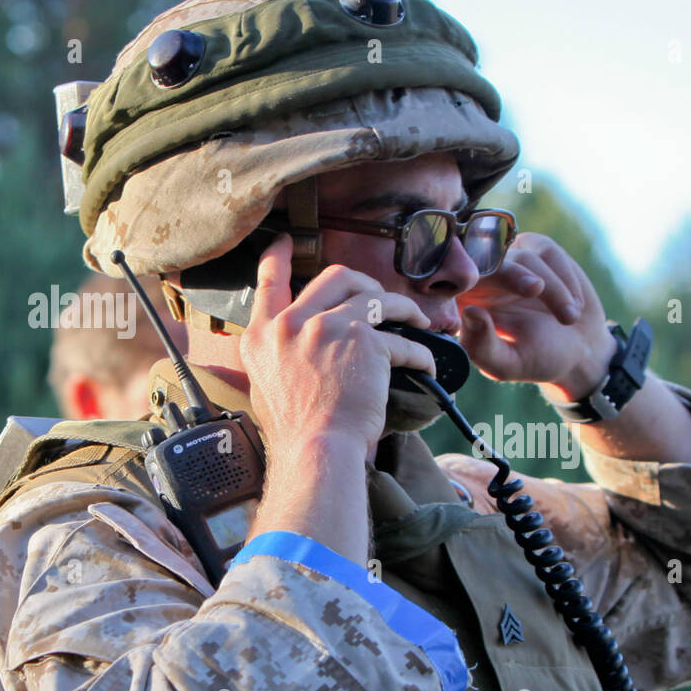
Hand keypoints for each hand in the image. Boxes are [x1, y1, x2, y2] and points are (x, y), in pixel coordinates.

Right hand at [239, 234, 436, 453]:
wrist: (316, 449)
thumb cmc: (295, 430)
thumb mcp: (263, 386)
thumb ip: (272, 358)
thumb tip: (286, 350)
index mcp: (262, 335)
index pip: (268, 282)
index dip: (277, 256)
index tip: (285, 241)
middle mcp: (292, 323)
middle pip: (335, 275)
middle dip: (364, 280)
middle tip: (380, 295)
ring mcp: (329, 327)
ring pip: (378, 298)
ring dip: (404, 307)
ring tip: (418, 320)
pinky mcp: (366, 342)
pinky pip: (403, 340)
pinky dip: (420, 353)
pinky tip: (427, 365)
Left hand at [456, 233, 616, 398]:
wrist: (583, 349)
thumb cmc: (538, 359)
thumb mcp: (508, 364)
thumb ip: (482, 346)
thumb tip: (469, 312)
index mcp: (462, 304)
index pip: (447, 280)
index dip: (459, 274)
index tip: (475, 282)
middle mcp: (481, 277)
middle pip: (485, 260)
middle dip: (513, 273)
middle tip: (536, 289)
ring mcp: (508, 259)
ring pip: (523, 258)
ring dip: (552, 287)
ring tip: (568, 317)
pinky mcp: (534, 248)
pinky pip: (546, 252)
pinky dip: (564, 277)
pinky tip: (574, 303)